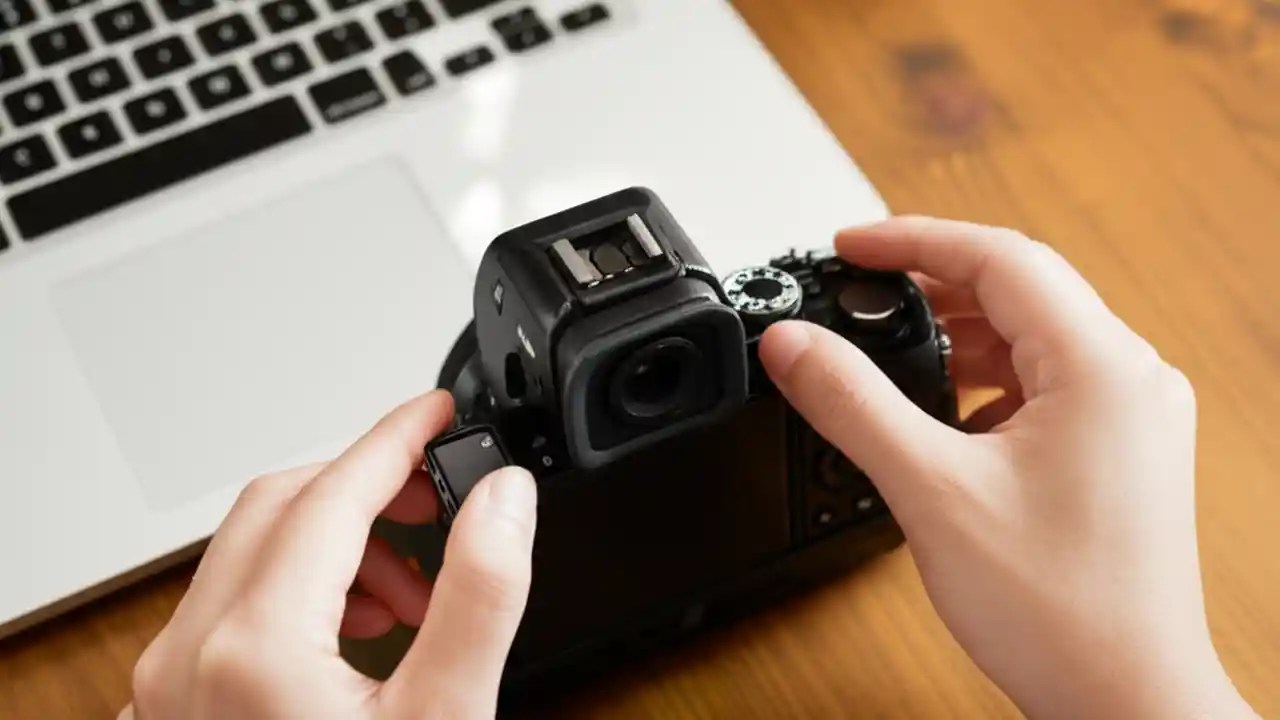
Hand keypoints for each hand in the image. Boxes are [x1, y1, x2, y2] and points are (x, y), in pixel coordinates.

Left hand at [122, 391, 537, 719]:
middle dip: (366, 485)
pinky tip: (355, 630)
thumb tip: (505, 499)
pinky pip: (230, 603)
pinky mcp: (174, 708)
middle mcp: (189, 657)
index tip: (438, 412)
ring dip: (335, 540)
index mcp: (253, 646)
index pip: (332, 493)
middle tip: (440, 494)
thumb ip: (480, 596)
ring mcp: (168, 686)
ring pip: (249, 553)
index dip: (396, 437)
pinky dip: (298, 585)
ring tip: (410, 585)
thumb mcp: (447, 719)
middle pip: (279, 506)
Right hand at [759, 217, 1256, 718]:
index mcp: (1101, 367)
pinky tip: (945, 414)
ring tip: (892, 349)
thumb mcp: (929, 490)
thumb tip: (791, 344)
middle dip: (931, 284)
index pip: (1000, 257)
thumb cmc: (1061, 610)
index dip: (912, 239)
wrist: (1124, 698)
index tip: (848, 246)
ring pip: (1033, 337)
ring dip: (959, 335)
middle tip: (858, 290)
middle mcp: (1130, 379)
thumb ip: (852, 403)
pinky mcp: (1120, 451)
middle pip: (1019, 290)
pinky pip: (1047, 383)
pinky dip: (987, 381)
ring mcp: (1131, 416)